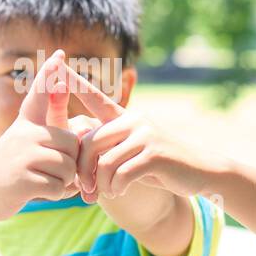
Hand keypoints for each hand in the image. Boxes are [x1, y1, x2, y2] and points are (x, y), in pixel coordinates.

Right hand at [0, 49, 81, 222]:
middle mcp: (24, 134)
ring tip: (42, 181)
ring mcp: (23, 156)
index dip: (49, 74)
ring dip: (63, 182)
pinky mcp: (23, 180)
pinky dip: (56, 195)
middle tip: (49, 170)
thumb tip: (74, 107)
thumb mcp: (24, 143)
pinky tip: (38, 193)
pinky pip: (59, 187)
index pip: (39, 95)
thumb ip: (49, 132)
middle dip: (69, 162)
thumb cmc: (10, 169)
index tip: (59, 54)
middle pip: (71, 143)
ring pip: (68, 168)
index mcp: (25, 123)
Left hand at [62, 63, 221, 202]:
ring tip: (106, 193)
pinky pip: (120, 174)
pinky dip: (115, 188)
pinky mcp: (154, 154)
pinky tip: (120, 191)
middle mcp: (133, 120)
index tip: (56, 63)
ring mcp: (145, 135)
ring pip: (104, 162)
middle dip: (83, 171)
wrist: (199, 172)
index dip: (75, 82)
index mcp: (125, 118)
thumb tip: (79, 167)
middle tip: (85, 191)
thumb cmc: (160, 165)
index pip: (95, 97)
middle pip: (90, 143)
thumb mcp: (133, 153)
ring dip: (101, 185)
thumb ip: (109, 152)